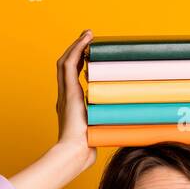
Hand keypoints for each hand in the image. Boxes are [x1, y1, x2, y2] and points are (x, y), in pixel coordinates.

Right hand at [56, 29, 96, 172]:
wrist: (74, 153)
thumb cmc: (87, 148)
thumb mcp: (100, 132)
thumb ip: (107, 125)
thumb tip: (125, 127)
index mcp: (70, 104)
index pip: (72, 78)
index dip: (79, 63)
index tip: (89, 53)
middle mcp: (64, 96)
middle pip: (67, 66)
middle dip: (76, 50)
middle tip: (88, 38)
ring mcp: (64, 93)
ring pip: (65, 62)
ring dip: (76, 46)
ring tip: (88, 35)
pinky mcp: (67, 92)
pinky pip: (68, 65)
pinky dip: (76, 50)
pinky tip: (85, 41)